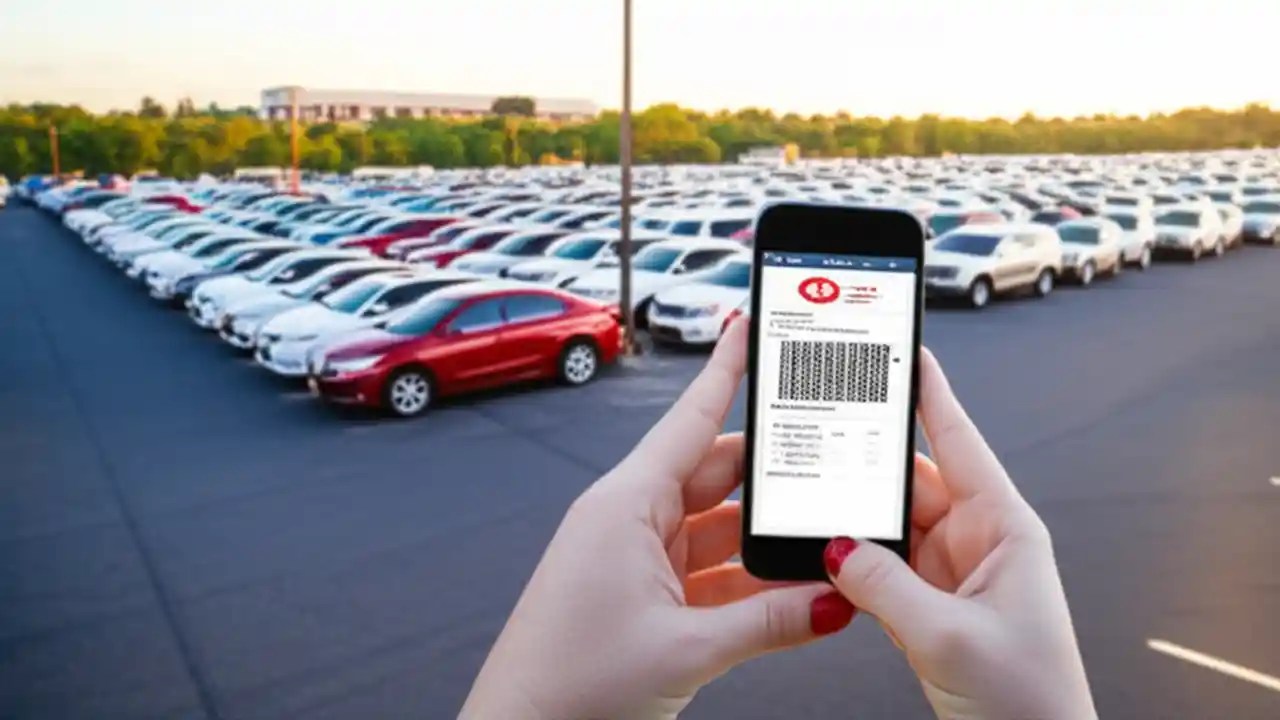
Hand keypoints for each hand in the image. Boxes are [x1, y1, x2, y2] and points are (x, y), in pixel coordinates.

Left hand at [461, 319, 852, 719]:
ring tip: (819, 543)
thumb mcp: (687, 650)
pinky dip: (746, 581)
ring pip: (715, 528)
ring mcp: (633, 558)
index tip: (750, 325)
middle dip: (771, 477)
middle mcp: (627, 519)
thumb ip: (770, 622)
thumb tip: (835, 601)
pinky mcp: (640, 595)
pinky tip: (788, 592)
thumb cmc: (569, 688)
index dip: (725, 370)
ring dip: (762, 540)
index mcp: (624, 505)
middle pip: (714, 474)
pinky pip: (705, 571)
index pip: (690, 420)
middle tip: (828, 466)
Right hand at [824, 349, 1096, 719]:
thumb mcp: (950, 637)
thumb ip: (886, 586)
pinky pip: (883, 566)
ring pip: (891, 525)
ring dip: (856, 521)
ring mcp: (951, 574)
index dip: (932, 396)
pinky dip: (854, 561)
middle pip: (912, 481)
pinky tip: (827, 557)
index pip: (960, 443)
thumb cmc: (1028, 703)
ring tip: (814, 503)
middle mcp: (979, 543)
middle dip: (869, 465)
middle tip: (824, 435)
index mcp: (1006, 529)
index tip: (908, 353)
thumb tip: (838, 546)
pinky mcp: (929, 605)